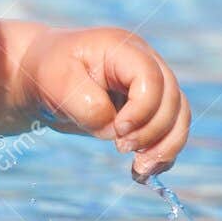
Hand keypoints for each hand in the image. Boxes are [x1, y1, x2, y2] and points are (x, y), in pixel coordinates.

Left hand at [18, 25, 190, 181]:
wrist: (42, 76)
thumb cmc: (48, 72)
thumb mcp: (56, 82)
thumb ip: (87, 104)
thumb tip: (114, 128)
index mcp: (123, 49)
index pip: (152, 79)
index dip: (142, 110)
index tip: (117, 130)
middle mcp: (145, 63)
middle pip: (172, 99)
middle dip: (153, 131)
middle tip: (121, 148)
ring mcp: (150, 85)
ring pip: (179, 116)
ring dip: (165, 147)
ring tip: (140, 169)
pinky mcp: (148, 108)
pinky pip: (171, 130)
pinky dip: (162, 153)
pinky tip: (143, 172)